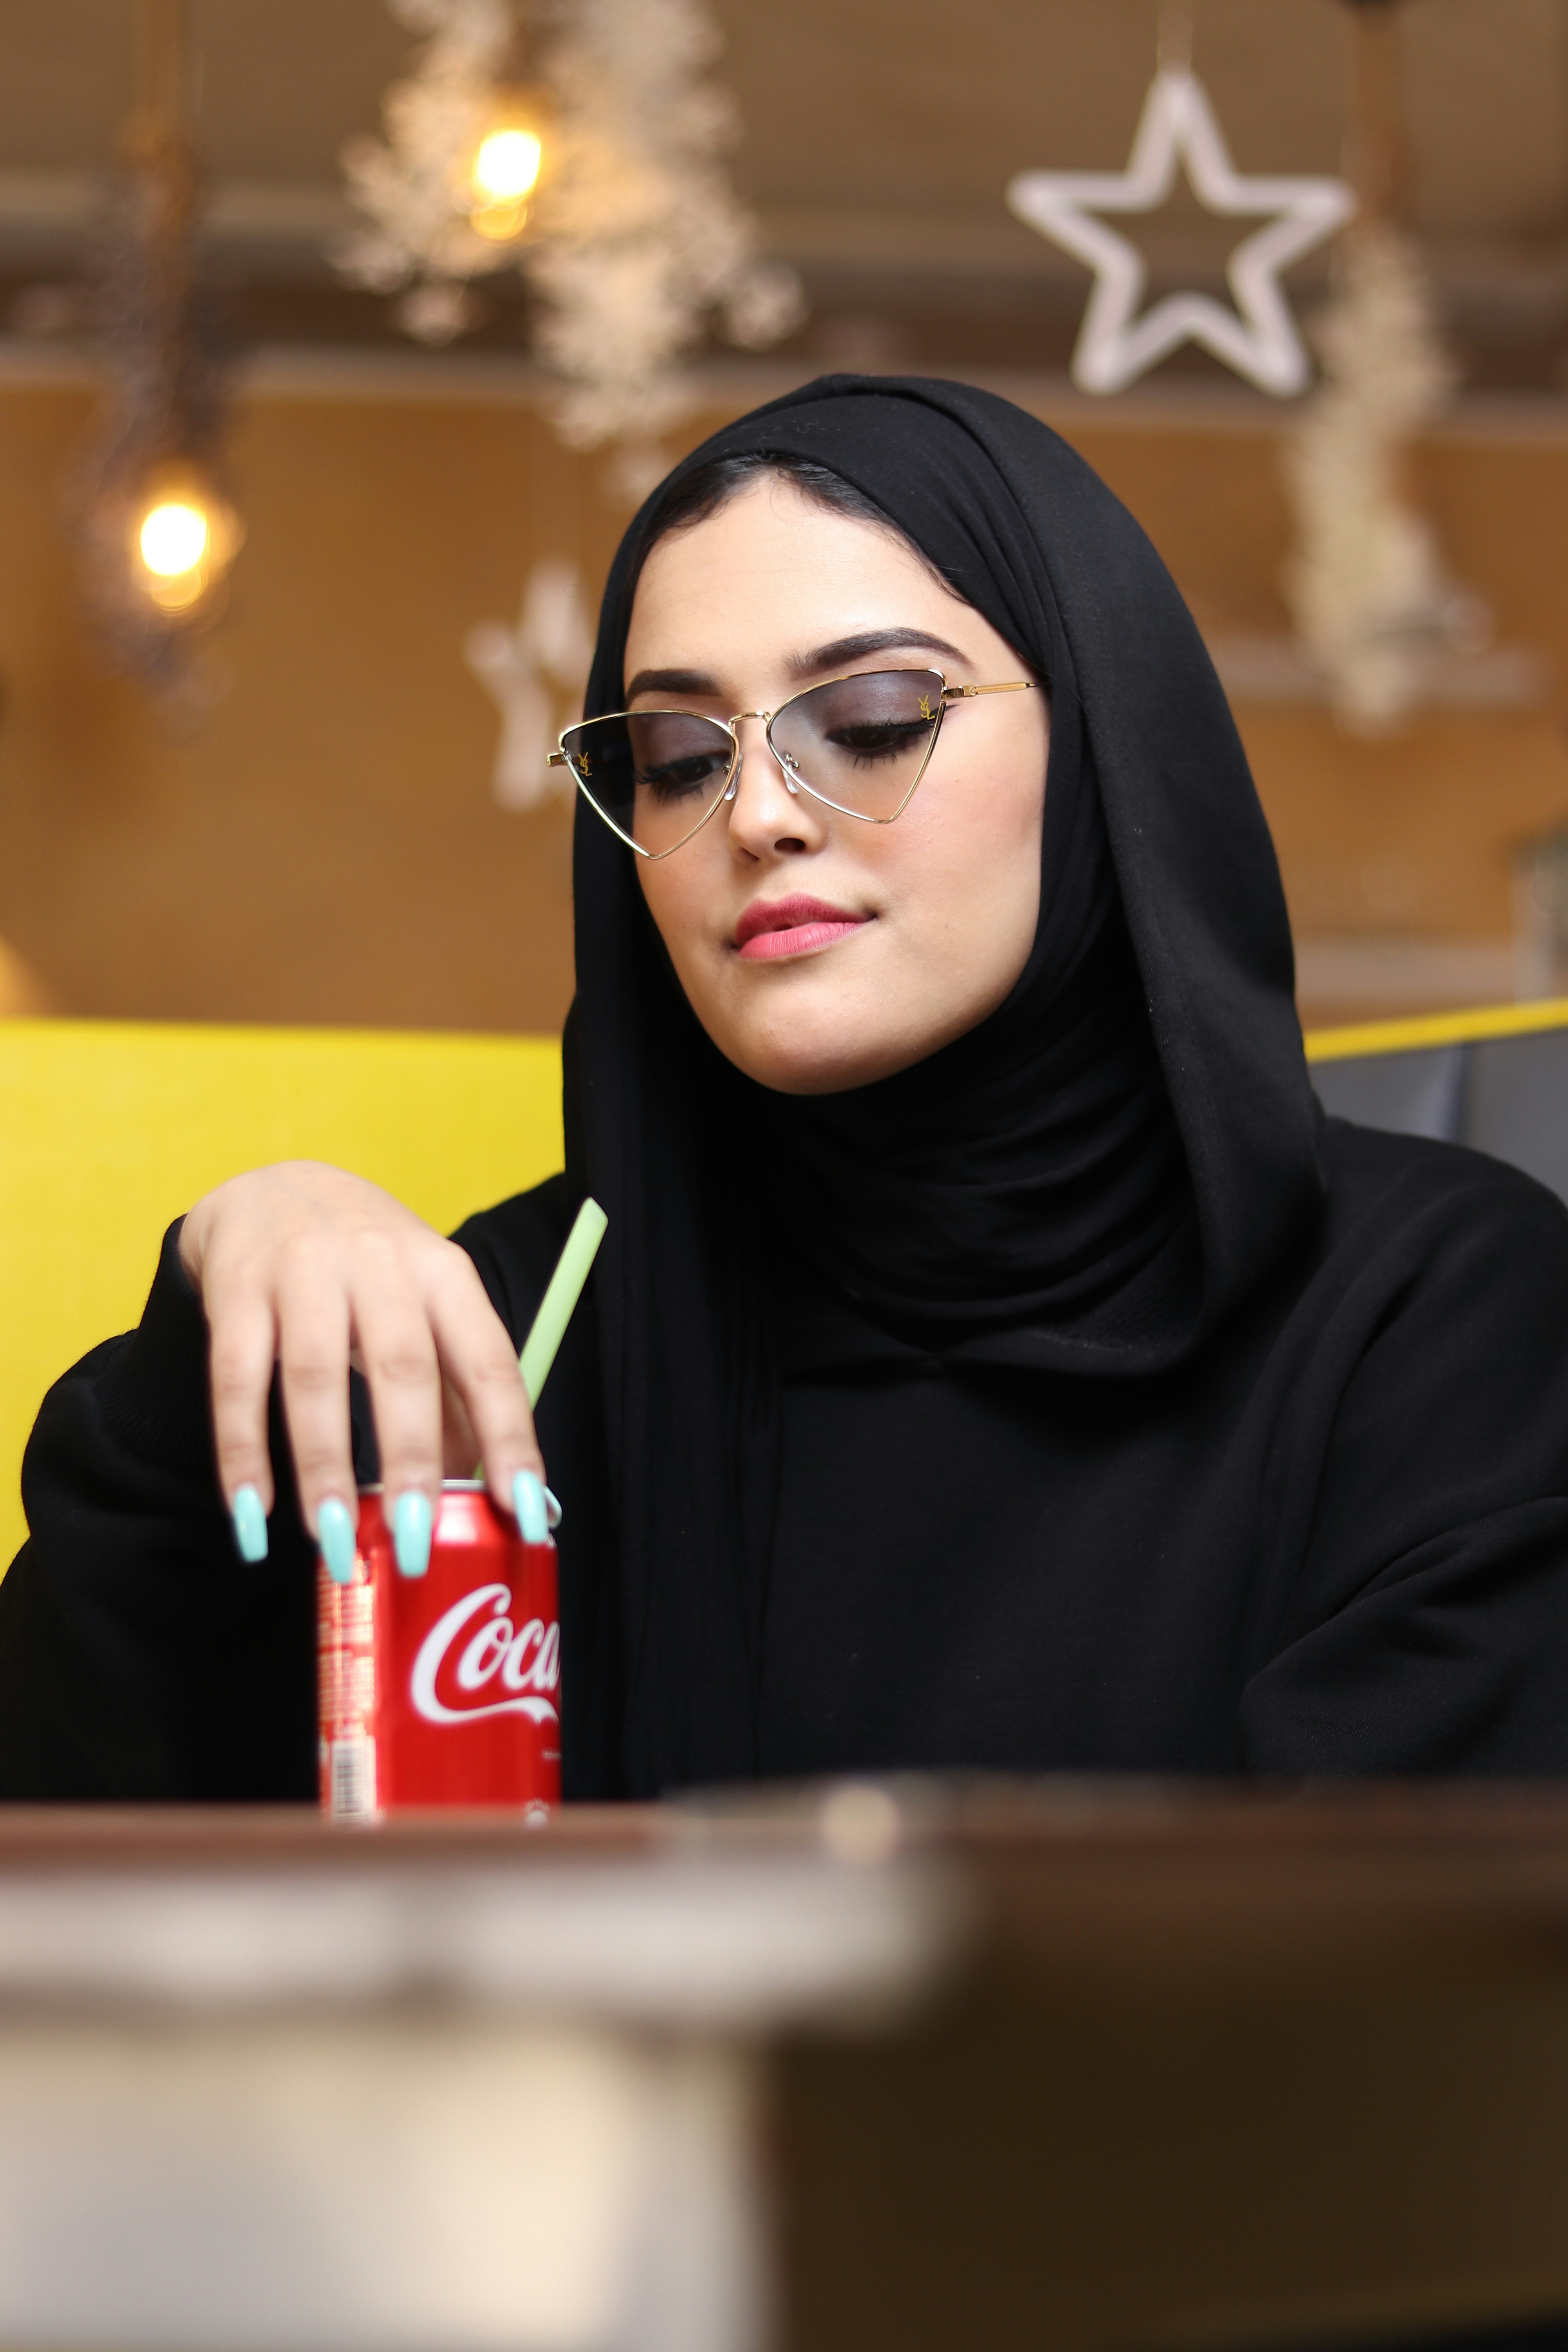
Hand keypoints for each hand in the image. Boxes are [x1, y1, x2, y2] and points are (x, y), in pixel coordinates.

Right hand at [179, 1161, 544, 1574]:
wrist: (274, 1190)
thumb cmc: (371, 1272)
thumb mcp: (429, 1311)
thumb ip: (458, 1397)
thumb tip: (485, 1495)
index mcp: (444, 1274)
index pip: (490, 1361)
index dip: (509, 1437)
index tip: (523, 1509)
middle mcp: (380, 1264)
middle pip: (402, 1366)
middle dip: (410, 1460)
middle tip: (415, 1542)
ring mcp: (302, 1270)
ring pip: (313, 1375)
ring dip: (324, 1465)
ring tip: (332, 1541)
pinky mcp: (236, 1289)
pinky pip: (235, 1379)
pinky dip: (242, 1451)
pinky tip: (252, 1513)